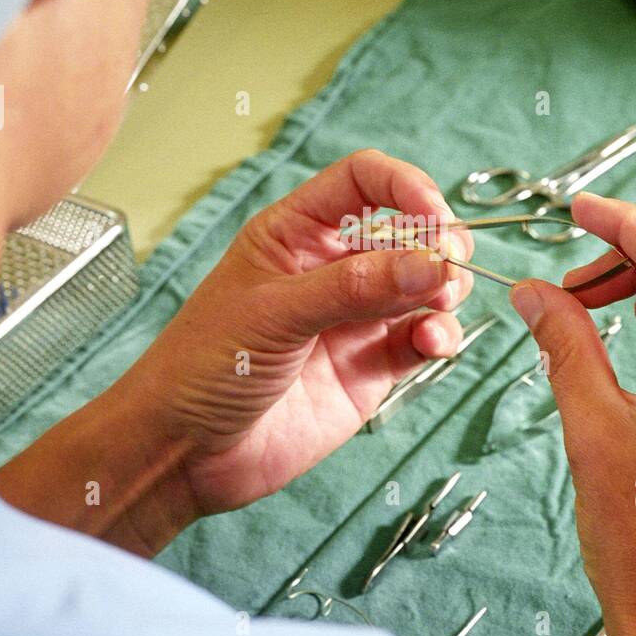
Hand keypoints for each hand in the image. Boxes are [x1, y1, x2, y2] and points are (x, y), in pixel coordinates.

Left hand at [137, 151, 472, 512]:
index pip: (363, 182)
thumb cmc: (203, 366)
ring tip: (440, 305)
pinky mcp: (370, 367)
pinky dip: (439, 336)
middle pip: (407, 233)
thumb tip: (429, 262)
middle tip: (449, 265)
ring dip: (445, 289)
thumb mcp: (273, 314)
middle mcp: (331, 269)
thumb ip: (353, 287)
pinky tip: (433, 343)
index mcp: (296, 234)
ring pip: (424, 286)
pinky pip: (420, 339)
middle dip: (437, 242)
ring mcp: (354, 319)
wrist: (186, 452)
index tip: (435, 212)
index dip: (405, 185)